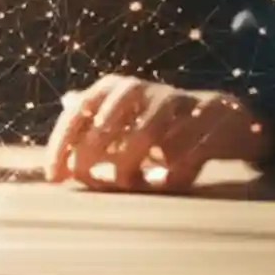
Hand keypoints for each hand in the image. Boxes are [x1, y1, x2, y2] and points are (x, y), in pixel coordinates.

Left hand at [44, 75, 273, 192]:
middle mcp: (140, 89)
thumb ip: (88, 124)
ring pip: (145, 134)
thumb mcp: (120, 123)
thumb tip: (58, 132)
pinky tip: (167, 181)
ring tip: (130, 184)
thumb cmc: (161, 127)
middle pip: (106, 122)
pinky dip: (175, 171)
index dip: (61, 146)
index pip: (78, 113)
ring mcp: (174, 100)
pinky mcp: (207, 116)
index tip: (54, 177)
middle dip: (92, 156)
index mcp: (113, 89)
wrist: (220, 120)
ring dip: (133, 165)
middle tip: (86, 181)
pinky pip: (186, 148)